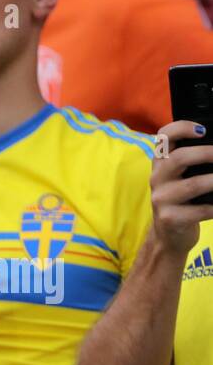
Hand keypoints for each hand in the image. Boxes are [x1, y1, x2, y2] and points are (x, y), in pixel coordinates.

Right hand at [151, 121, 212, 256]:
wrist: (169, 236)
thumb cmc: (183, 201)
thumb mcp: (180, 178)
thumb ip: (193, 161)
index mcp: (161, 164)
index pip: (163, 137)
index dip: (182, 128)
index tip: (203, 130)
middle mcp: (157, 179)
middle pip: (179, 158)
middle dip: (207, 153)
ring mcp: (162, 200)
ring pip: (193, 185)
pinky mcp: (170, 219)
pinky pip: (201, 210)